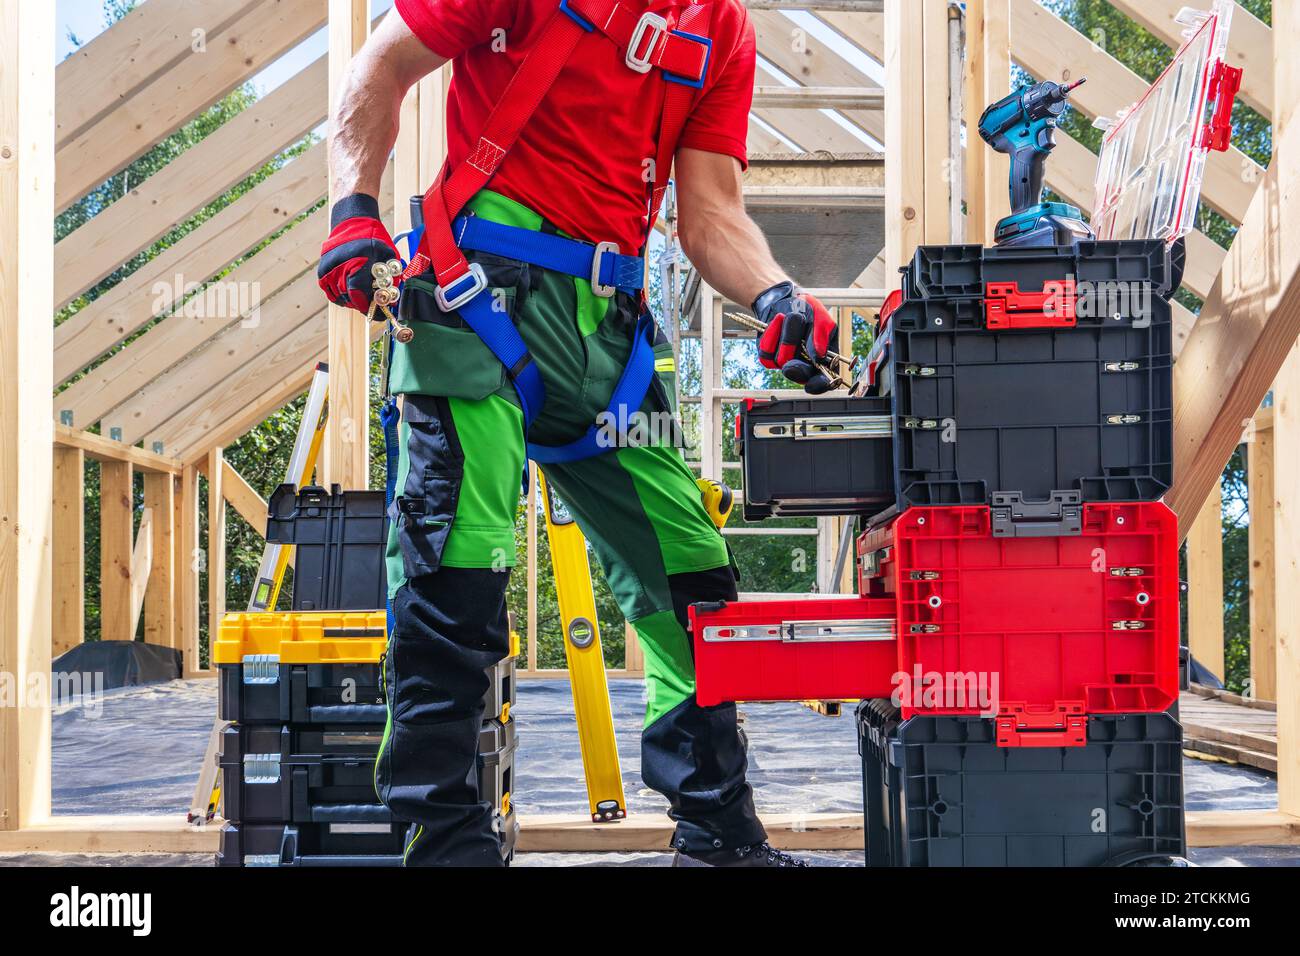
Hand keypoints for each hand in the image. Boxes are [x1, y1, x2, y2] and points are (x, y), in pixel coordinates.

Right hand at [317, 194, 400, 314]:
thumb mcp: (389, 254)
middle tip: (374, 306)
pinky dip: (342, 296)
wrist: (351, 222)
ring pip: (341, 298)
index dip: (371, 308)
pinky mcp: (322, 272)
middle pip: (351, 299)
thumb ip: (392, 278)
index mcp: (357, 261)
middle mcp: (340, 266)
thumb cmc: (374, 239)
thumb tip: (393, 301)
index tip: (381, 314)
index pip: (360, 295)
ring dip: (354, 301)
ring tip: (364, 296)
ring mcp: (328, 270)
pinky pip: (331, 293)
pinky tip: (352, 290)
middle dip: (364, 305)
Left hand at [754, 282, 836, 393]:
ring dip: (787, 336)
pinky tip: (777, 321)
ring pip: (783, 360)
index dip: (820, 384)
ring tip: (792, 317)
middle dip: (798, 368)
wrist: (783, 299)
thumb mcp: (821, 317)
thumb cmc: (807, 309)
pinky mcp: (769, 357)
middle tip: (793, 362)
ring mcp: (786, 361)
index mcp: (823, 358)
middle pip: (801, 376)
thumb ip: (823, 335)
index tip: (814, 382)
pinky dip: (771, 335)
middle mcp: (805, 363)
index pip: (825, 380)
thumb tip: (820, 355)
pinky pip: (767, 354)